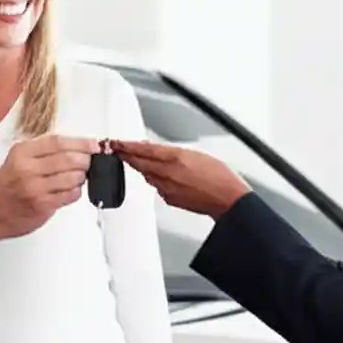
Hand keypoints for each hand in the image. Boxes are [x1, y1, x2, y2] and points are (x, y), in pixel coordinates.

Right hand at [0, 134, 100, 237]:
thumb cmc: (6, 186)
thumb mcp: (18, 159)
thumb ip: (43, 151)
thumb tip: (76, 146)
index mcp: (22, 152)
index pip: (58, 142)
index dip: (81, 143)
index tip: (93, 145)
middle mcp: (27, 168)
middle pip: (69, 158)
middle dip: (86, 160)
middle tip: (89, 162)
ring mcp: (35, 188)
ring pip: (73, 177)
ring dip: (82, 177)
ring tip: (78, 177)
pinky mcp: (42, 205)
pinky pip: (70, 195)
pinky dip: (76, 191)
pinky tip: (70, 190)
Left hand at [112, 140, 249, 217]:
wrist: (226, 199)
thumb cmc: (219, 177)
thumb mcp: (197, 154)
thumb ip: (174, 152)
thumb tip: (158, 150)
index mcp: (175, 158)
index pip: (144, 150)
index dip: (128, 146)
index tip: (117, 143)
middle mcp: (168, 173)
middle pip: (139, 163)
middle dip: (126, 155)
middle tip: (117, 150)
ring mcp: (166, 187)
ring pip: (147, 175)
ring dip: (140, 167)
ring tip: (136, 160)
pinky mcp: (169, 198)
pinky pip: (156, 186)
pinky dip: (155, 179)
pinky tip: (158, 175)